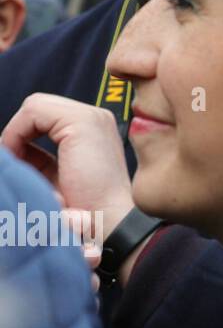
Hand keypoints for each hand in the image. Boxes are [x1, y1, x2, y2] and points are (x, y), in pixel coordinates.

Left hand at [0, 94, 134, 248]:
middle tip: (11, 160)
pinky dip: (17, 131)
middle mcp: (97, 118)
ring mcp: (92, 117)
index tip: (14, 162)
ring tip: (15, 160)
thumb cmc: (82, 210)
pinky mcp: (83, 121)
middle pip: (38, 108)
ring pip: (34, 105)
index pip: (45, 117)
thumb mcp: (55, 178)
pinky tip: (18, 155)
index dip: (22, 135)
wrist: (108, 221)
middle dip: (18, 133)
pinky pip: (34, 110)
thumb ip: (36, 158)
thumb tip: (5, 148)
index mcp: (93, 132)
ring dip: (16, 133)